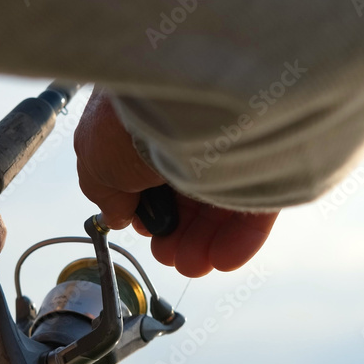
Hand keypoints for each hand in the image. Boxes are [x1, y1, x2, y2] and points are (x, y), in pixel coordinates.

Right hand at [74, 89, 276, 277]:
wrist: (174, 99)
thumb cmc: (126, 122)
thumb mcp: (96, 163)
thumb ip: (107, 193)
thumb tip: (118, 214)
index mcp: (149, 124)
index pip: (153, 174)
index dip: (149, 209)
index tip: (144, 228)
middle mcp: (191, 130)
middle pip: (189, 193)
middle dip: (176, 234)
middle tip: (168, 255)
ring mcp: (230, 144)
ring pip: (221, 204)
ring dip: (204, 243)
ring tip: (192, 263)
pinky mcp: (268, 158)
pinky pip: (256, 205)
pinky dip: (239, 237)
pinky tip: (221, 258)